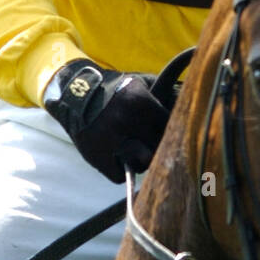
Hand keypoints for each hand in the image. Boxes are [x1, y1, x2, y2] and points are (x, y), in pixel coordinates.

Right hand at [43, 59, 168, 182]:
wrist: (75, 94)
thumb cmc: (114, 90)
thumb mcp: (139, 84)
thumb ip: (162, 95)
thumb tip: (185, 104)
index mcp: (142, 103)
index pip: (171, 127)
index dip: (171, 132)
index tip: (166, 133)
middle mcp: (128, 122)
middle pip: (159, 147)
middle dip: (157, 147)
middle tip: (151, 145)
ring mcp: (112, 140)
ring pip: (143, 164)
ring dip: (142, 161)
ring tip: (136, 154)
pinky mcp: (97, 155)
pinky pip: (120, 175)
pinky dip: (120, 171)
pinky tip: (118, 161)